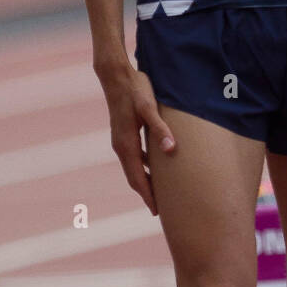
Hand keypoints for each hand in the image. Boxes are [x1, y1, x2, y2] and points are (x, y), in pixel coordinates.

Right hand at [98, 63, 175, 213]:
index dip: (148, 195)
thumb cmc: (135, 89)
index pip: (138, 177)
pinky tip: (156, 168)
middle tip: (159, 211)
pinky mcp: (124, 133)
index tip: (156, 211)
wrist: (116, 75)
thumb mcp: (149, 107)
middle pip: (134, 177)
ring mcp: (121, 140)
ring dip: (145, 181)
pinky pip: (135, 157)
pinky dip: (144, 168)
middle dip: (146, 194)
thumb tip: (171, 149)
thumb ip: (161, 128)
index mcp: (127, 144)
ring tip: (158, 194)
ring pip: (134, 168)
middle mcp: (121, 146)